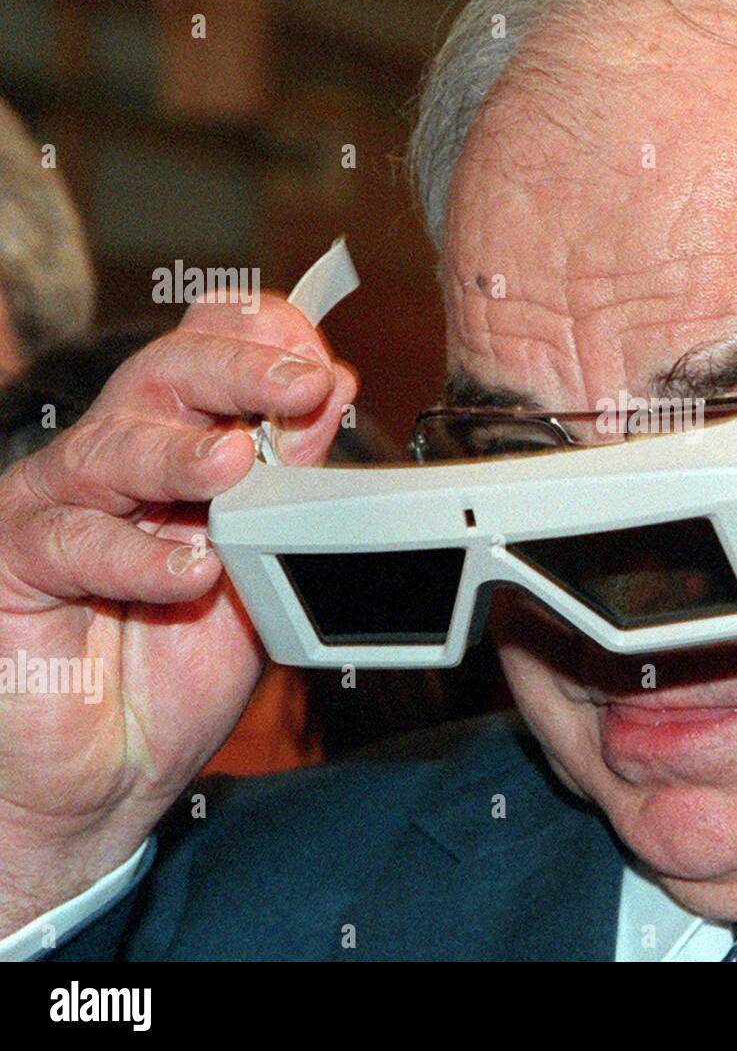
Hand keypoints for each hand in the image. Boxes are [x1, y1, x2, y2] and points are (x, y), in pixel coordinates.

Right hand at [0, 296, 355, 934]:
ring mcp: (62, 507)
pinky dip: (138, 556)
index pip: (208, 354)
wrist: (110, 772)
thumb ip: (290, 484)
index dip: (260, 341)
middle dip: (239, 369)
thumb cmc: (177, 665)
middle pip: (164, 375)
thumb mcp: (258, 568)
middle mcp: (118, 461)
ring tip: (237, 464)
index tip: (320, 360)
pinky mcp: (18, 564)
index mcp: (180, 446)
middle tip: (302, 383)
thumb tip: (329, 395)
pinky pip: (72, 543)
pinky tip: (191, 570)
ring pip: (113, 449)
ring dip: (181, 453)